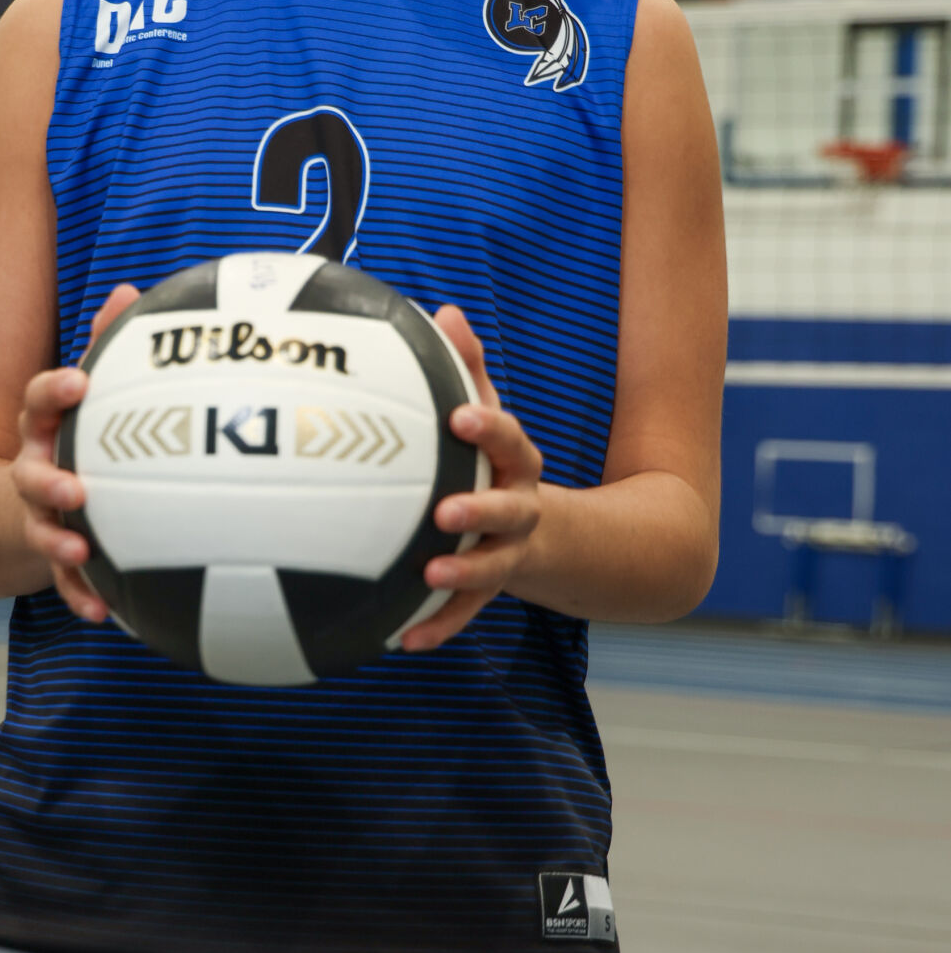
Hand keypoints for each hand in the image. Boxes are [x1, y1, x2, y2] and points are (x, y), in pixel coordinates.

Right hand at [10, 283, 138, 622]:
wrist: (8, 503)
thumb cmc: (68, 432)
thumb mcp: (80, 391)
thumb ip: (105, 342)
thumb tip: (128, 290)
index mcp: (42, 426)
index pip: (38, 400)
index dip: (55, 389)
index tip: (78, 382)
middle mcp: (32, 468)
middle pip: (30, 471)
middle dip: (48, 478)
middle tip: (74, 485)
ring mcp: (35, 514)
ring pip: (40, 527)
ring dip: (58, 541)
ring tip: (79, 551)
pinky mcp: (46, 553)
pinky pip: (62, 580)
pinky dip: (80, 595)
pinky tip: (101, 614)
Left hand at [400, 305, 543, 652]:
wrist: (551, 536)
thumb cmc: (494, 460)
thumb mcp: (488, 413)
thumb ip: (467, 367)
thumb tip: (446, 310)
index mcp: (517, 463)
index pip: (510, 440)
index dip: (488, 428)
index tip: (458, 417)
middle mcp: (520, 508)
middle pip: (510, 509)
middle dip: (481, 509)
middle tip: (444, 510)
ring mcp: (509, 553)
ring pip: (493, 566)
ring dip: (463, 574)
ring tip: (429, 576)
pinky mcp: (491, 589)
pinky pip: (465, 613)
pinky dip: (437, 626)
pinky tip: (402, 641)